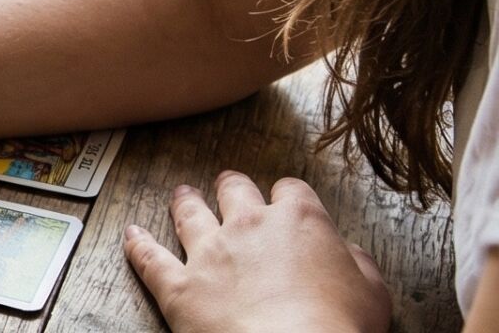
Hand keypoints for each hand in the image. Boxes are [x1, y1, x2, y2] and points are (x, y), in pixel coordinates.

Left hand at [124, 171, 390, 332]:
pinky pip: (149, 258)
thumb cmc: (338, 328)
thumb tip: (348, 253)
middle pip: (235, 191)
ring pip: (190, 214)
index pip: (291, 192)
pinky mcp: (179, 286)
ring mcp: (209, 253)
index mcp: (299, 222)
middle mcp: (248, 227)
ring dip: (185, 202)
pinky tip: (131, 235)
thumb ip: (358, 265)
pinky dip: (137, 245)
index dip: (289, 197)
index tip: (287, 201)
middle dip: (232, 187)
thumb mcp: (371, 294)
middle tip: (227, 185)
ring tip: (181, 194)